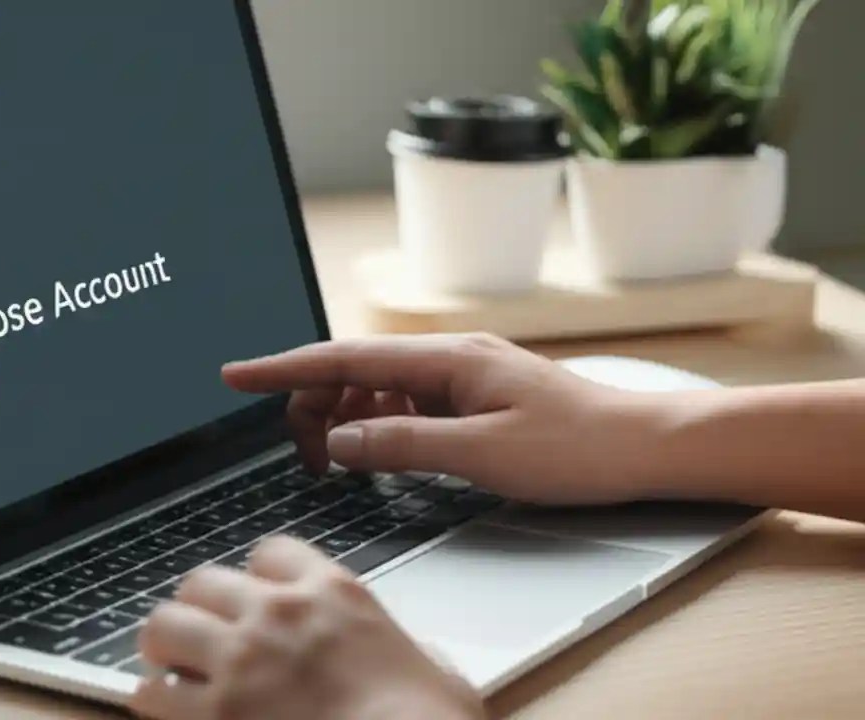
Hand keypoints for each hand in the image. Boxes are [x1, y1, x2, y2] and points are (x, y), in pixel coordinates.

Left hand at [131, 536, 483, 719]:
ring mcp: (241, 661)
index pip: (271, 552)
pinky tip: (166, 709)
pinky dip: (154, 699)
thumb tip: (410, 661)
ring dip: (165, 645)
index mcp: (335, 593)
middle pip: (203, 581)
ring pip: (164, 624)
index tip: (254, 598)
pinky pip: (153, 692)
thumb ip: (406, 650)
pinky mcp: (214, 713)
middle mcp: (279, 613)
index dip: (257, 577)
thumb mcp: (437, 670)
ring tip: (169, 664)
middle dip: (198, 608)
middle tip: (200, 633)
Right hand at [223, 334, 660, 504]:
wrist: (646, 447)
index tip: (237, 376)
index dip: (284, 368)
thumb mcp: (483, 454)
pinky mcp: (471, 400)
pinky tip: (378, 453)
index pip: (344, 356)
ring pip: (375, 389)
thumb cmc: (579, 448)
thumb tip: (338, 438)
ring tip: (337, 462)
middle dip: (314, 405)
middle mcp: (447, 359)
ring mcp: (459, 378)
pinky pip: (405, 405)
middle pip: (353, 371)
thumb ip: (403, 443)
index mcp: (446, 359)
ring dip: (345, 419)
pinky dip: (378, 426)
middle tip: (304, 457)